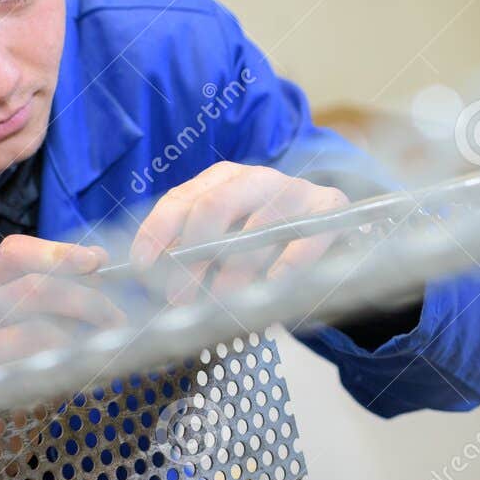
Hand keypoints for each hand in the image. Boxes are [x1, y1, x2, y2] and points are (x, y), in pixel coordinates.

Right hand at [0, 234, 125, 373]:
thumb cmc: (25, 350)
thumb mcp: (41, 310)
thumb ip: (66, 279)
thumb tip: (97, 258)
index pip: (13, 252)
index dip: (58, 253)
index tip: (98, 261)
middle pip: (33, 289)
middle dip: (86, 300)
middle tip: (117, 317)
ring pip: (37, 331)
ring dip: (81, 337)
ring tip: (103, 346)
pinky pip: (32, 368)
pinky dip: (65, 367)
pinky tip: (83, 369)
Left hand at [129, 162, 349, 301]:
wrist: (336, 237)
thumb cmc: (270, 245)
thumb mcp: (229, 243)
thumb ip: (194, 252)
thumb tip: (154, 276)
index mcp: (224, 180)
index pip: (181, 198)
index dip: (158, 231)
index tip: (143, 266)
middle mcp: (257, 179)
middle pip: (214, 205)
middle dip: (192, 254)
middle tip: (180, 295)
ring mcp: (296, 190)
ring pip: (257, 226)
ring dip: (235, 269)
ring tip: (222, 300)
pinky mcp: (330, 209)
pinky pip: (305, 237)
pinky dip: (287, 263)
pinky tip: (271, 285)